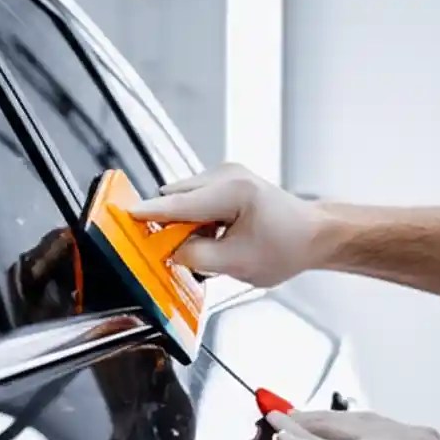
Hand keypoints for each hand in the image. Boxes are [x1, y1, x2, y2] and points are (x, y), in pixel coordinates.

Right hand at [127, 163, 330, 286]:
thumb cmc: (287, 246)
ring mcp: (226, 176)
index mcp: (233, 191)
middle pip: (177, 198)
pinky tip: (217, 238)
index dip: (150, 213)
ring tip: (213, 246)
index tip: (126, 216)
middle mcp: (227, 175)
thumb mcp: (238, 263)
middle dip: (170, 225)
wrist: (314, 235)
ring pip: (184, 200)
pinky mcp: (225, 183)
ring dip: (187, 225)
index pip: (179, 204)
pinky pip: (195, 201)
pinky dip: (197, 221)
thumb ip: (197, 258)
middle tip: (176, 253)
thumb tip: (169, 252)